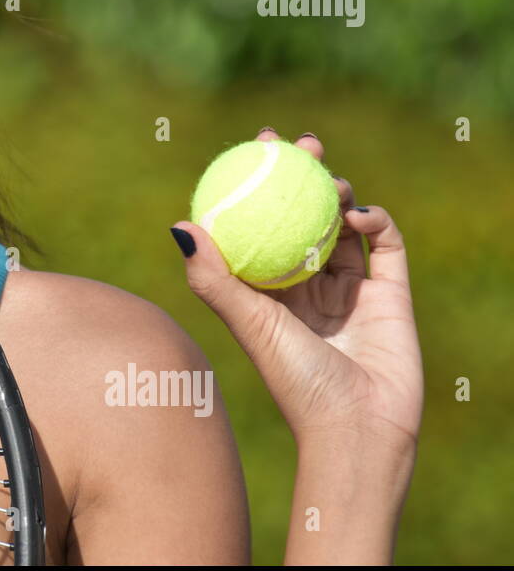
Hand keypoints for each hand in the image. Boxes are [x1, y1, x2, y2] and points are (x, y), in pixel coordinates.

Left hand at [170, 128, 423, 455]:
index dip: (257, 184)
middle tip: (298, 143)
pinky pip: (385, 245)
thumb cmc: (294, 380)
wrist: (357, 427)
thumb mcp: (249, 323)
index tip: (253, 147)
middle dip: (303, 174)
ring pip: (343, 225)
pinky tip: (359, 213)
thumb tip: (179, 223)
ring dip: (338, 193)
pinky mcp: (390, 296)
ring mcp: (350, 289)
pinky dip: (375, 221)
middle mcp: (306, 285)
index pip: (260, 224)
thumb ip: (214, 278)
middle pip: (303, 216)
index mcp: (267, 290)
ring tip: (330, 178)